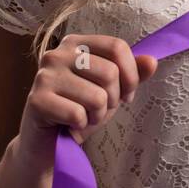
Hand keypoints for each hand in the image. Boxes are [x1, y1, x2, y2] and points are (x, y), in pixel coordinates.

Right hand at [16, 33, 158, 163]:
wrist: (48, 144)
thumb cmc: (80, 111)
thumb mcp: (111, 90)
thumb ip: (132, 74)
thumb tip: (152, 61)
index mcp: (76, 43)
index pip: (117, 47)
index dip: (131, 74)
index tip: (126, 94)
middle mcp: (57, 54)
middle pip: (110, 72)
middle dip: (113, 99)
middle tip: (99, 109)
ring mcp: (44, 76)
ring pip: (96, 96)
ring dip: (97, 115)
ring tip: (84, 116)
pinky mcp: (36, 101)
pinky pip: (77, 114)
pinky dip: (80, 125)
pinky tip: (70, 124)